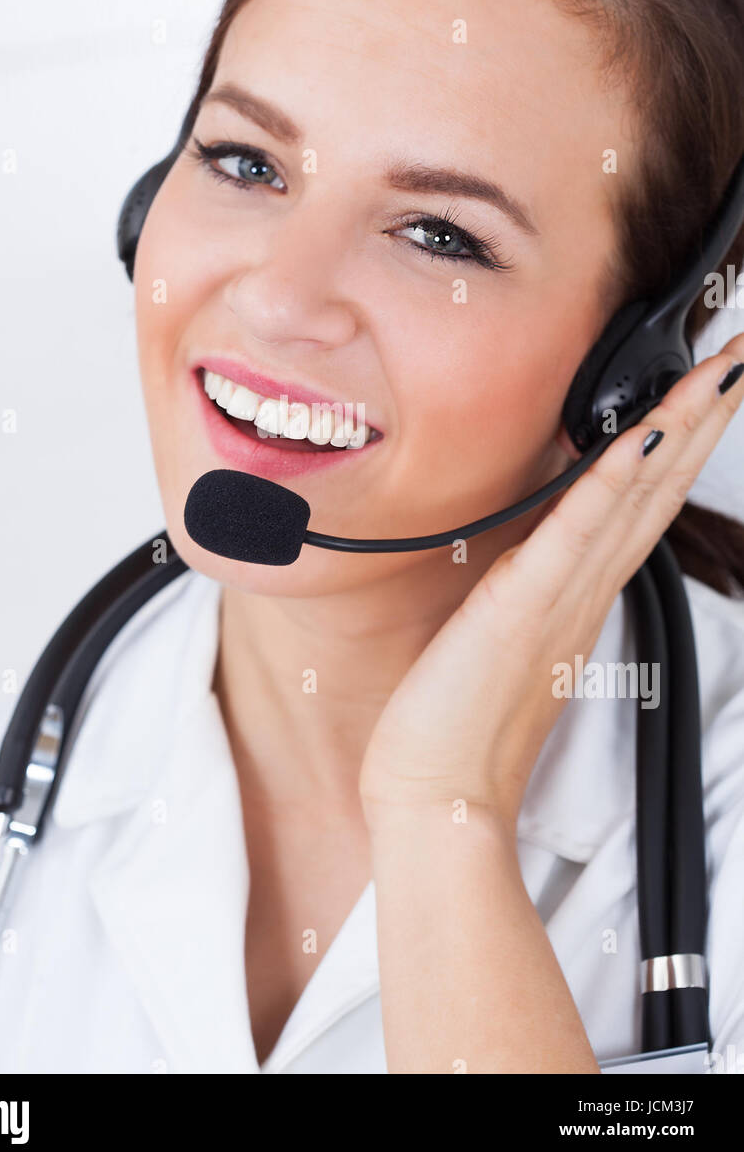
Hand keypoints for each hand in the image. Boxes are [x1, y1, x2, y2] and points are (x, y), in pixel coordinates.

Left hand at [359, 335, 743, 834]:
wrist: (439, 795)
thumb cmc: (462, 724)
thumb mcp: (506, 637)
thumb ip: (532, 589)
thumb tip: (538, 551)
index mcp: (581, 592)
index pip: (645, 499)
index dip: (682, 438)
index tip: (711, 385)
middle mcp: (585, 588)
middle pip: (661, 486)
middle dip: (705, 416)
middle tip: (742, 356)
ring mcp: (562, 596)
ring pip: (636, 496)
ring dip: (681, 428)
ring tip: (724, 371)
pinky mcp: (523, 606)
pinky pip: (576, 532)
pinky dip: (614, 481)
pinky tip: (644, 434)